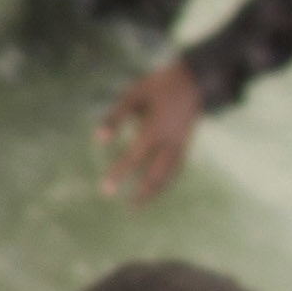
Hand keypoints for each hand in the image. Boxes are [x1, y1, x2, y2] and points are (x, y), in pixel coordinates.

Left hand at [92, 58, 203, 199]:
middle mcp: (170, 141)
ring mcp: (181, 145)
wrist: (193, 80)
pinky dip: (165, 182)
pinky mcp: (186, 145)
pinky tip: (155, 190)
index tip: (106, 190)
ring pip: (169, 175)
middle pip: (156, 175)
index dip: (119, 173)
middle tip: (128, 210)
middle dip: (142, 193)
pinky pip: (176, 169)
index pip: (134, 158)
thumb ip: (115, 118)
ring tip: (138, 205)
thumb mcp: (132, 96)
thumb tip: (98, 140)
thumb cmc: (157, 86)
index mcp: (154, 129)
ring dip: (154, 192)